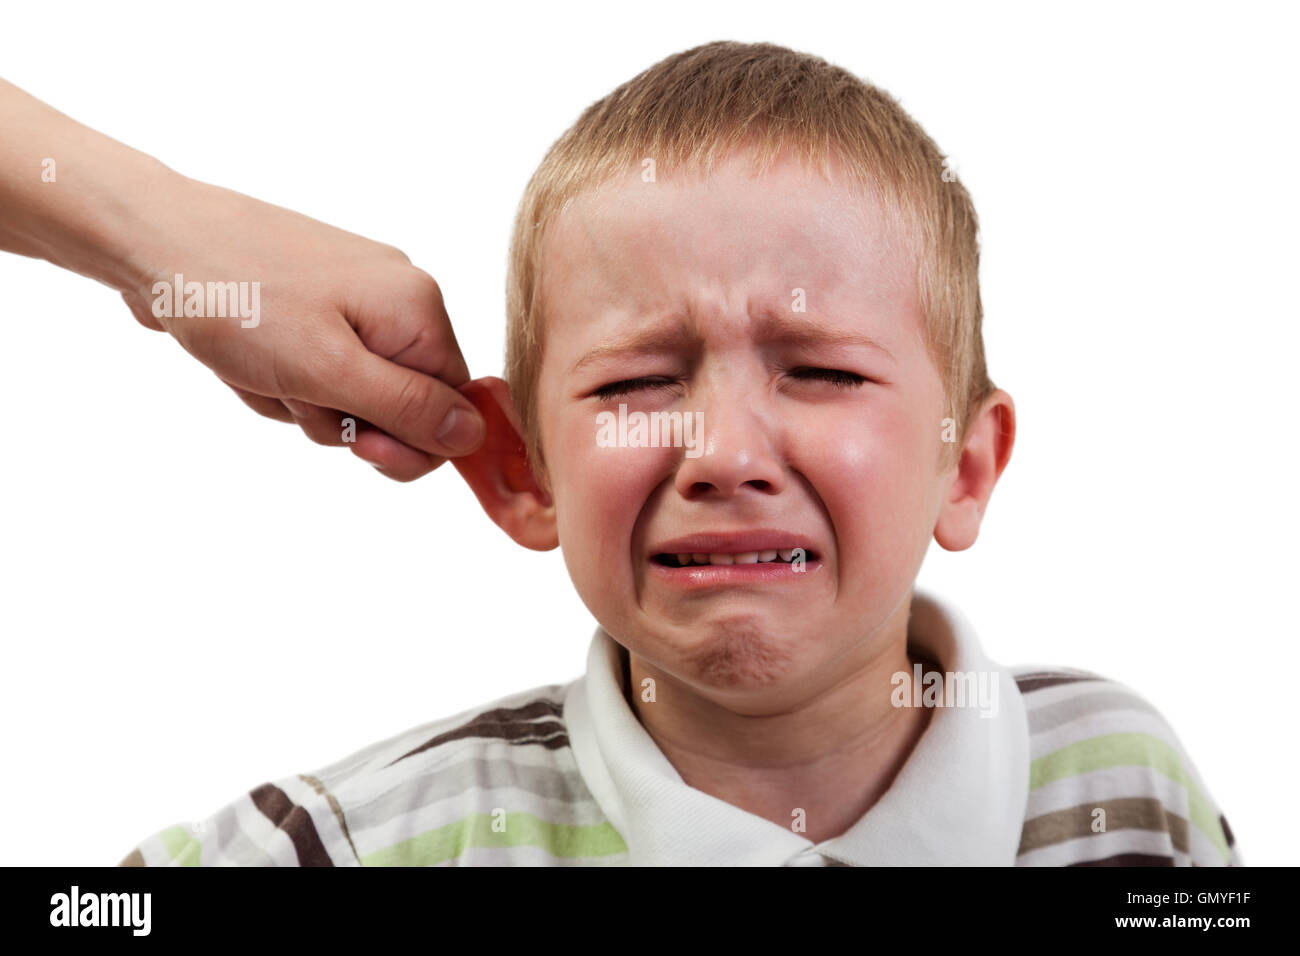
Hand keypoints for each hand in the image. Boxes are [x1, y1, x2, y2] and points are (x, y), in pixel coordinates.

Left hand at [117, 174, 484, 479]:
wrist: (149, 238)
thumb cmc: (237, 299)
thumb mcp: (329, 371)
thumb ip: (408, 409)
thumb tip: (474, 438)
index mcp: (417, 310)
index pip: (453, 409)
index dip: (407, 442)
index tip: (355, 444)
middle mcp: (397, 299)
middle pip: (399, 407)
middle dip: (342, 418)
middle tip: (294, 393)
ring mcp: (353, 300)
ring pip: (350, 396)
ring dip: (301, 401)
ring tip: (258, 368)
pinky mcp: (313, 305)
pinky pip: (317, 372)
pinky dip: (282, 380)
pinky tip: (247, 358)